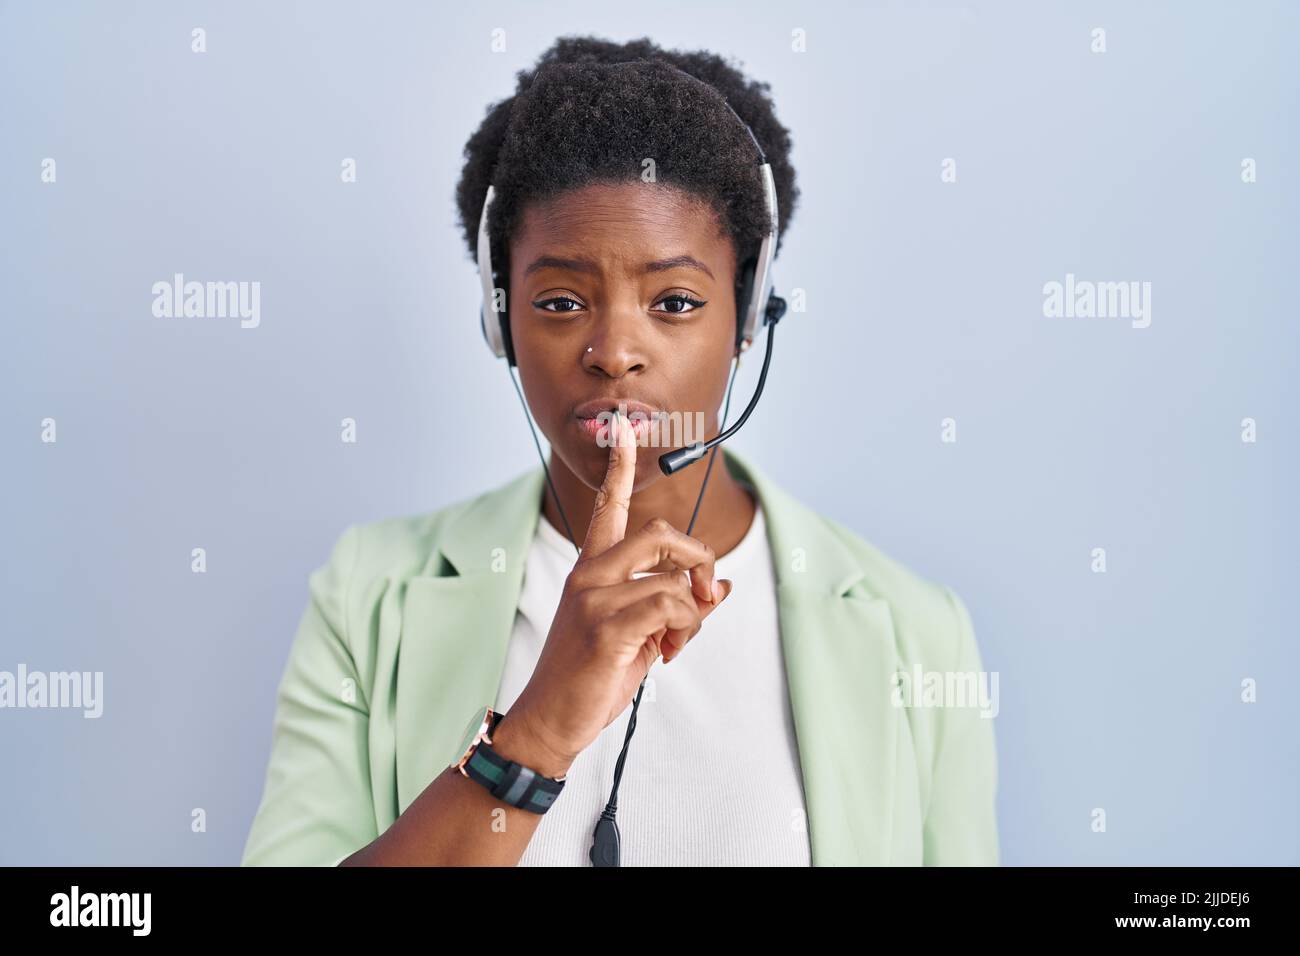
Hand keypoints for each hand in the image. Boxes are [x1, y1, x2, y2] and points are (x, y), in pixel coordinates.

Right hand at [508, 410, 732, 770]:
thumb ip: (675, 606)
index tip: (624, 426)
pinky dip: (685, 629)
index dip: (619, 465)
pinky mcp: (605, 627)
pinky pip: (670, 606)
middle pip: (660, 534)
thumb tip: (720, 587)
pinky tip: (668, 652)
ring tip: (675, 643)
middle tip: (705, 596)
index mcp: (591, 569)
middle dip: (698, 561)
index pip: (606, 507)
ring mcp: (594, 598)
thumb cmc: (591, 676)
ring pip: (672, 579)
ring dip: (692, 615)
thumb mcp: (640, 635)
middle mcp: (589, 574)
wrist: (551, 720)